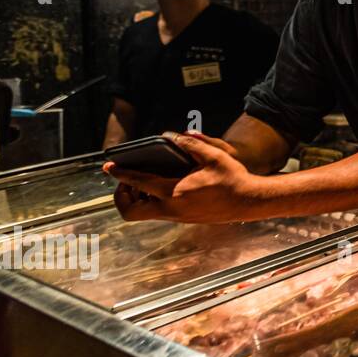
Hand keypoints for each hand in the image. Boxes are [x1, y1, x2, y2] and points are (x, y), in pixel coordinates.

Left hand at [107, 132, 264, 222]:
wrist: (248, 202)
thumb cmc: (232, 178)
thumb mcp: (214, 155)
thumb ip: (192, 145)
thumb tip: (174, 137)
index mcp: (174, 191)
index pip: (138, 182)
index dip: (121, 173)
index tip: (109, 166)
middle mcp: (171, 208)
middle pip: (130, 211)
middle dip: (121, 196)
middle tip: (125, 182)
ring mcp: (176, 217)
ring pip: (142, 214)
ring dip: (136, 199)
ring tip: (142, 183)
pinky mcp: (183, 219)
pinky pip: (157, 213)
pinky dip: (151, 201)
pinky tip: (162, 187)